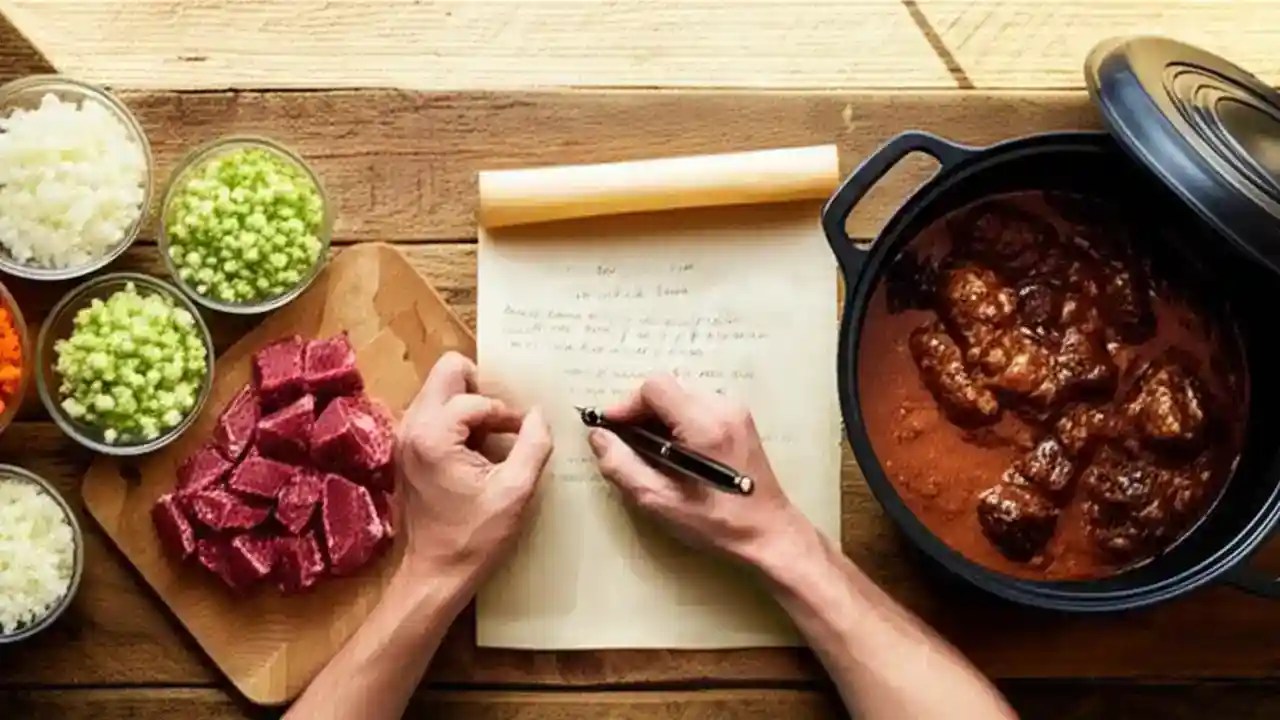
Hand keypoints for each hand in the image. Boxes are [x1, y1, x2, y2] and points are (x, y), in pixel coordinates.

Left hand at [395, 352, 552, 581]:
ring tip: (493, 438)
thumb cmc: (474, 538)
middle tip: (504, 420)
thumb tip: (540, 415)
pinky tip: (477, 451)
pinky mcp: (405, 450)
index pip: (479, 401)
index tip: (526, 434)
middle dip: (481, 389)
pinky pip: (433, 412)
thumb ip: (533, 445)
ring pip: (439, 390)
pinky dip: (457, 420)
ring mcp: (403, 437)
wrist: (434, 575)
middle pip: (447, 372)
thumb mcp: (515, 491)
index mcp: (433, 434)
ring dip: (470, 404)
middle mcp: (411, 427)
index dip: (508, 415)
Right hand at [587, 374, 813, 569]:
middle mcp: (723, 408)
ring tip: (651, 449)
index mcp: (705, 425)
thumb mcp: (660, 501)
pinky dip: (678, 419)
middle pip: (667, 386)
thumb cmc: (717, 523)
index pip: (655, 386)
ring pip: (682, 394)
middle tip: (628, 442)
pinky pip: (698, 404)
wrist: (769, 533)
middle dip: (641, 410)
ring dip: (659, 415)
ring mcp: (735, 411)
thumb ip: (622, 466)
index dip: (626, 404)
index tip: (612, 429)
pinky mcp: (740, 419)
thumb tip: (598, 437)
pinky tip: (675, 450)